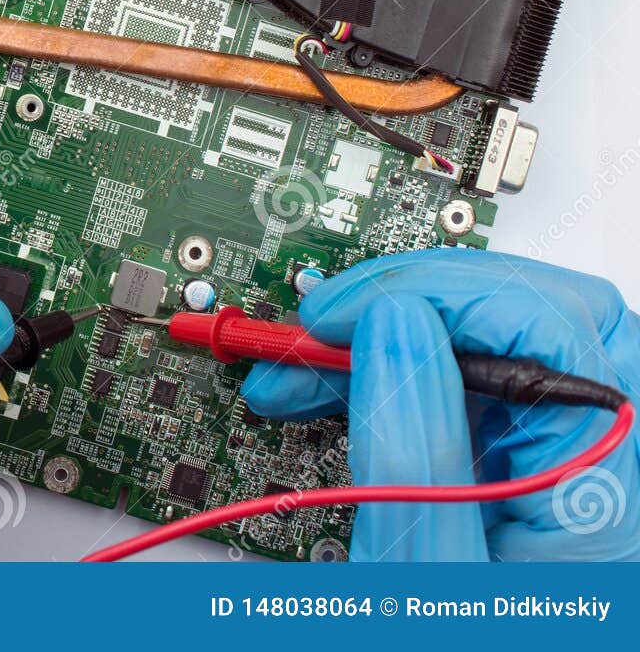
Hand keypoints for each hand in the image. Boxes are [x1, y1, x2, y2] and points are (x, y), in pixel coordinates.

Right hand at [243, 249, 638, 559]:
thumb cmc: (468, 647)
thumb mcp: (423, 583)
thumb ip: (412, 450)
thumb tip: (389, 327)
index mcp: (611, 494)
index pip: (549, 324)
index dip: (433, 292)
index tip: (335, 315)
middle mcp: (613, 471)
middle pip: (539, 319)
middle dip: (408, 306)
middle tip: (316, 334)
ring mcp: (578, 473)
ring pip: (501, 352)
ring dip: (391, 343)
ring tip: (299, 376)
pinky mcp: (536, 481)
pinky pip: (476, 396)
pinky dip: (399, 382)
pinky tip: (336, 398)